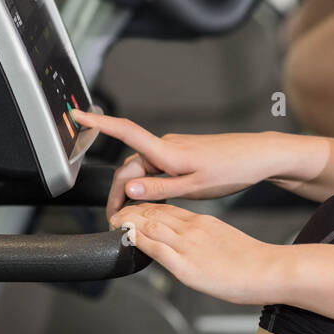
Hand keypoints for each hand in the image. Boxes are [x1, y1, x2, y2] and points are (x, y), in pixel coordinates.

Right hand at [69, 109, 281, 215]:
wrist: (258, 156)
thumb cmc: (232, 169)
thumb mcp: (195, 188)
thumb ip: (160, 190)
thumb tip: (129, 189)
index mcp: (167, 151)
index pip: (125, 131)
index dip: (97, 123)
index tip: (75, 113)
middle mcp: (167, 146)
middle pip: (128, 167)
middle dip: (118, 193)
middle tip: (118, 219)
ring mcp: (174, 148)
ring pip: (142, 169)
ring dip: (135, 190)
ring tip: (138, 215)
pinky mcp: (182, 153)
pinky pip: (155, 168)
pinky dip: (149, 184)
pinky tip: (156, 200)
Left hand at [111, 202, 280, 304]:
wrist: (268, 269)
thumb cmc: (254, 261)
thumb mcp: (226, 241)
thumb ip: (206, 240)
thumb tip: (196, 248)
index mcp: (203, 222)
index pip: (168, 209)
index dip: (146, 207)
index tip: (134, 209)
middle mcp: (192, 229)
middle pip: (154, 213)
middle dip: (132, 211)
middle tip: (116, 212)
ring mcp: (188, 245)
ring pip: (149, 225)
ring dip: (128, 221)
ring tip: (113, 220)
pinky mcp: (185, 265)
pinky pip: (154, 247)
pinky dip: (135, 238)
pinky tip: (124, 234)